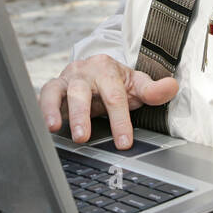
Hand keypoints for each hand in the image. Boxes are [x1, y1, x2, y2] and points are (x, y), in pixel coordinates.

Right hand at [37, 55, 178, 149]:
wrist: (96, 72)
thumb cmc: (116, 83)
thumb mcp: (137, 85)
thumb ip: (153, 90)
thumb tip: (172, 86)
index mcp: (106, 69)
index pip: (114, 96)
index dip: (119, 120)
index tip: (123, 143)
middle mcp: (83, 72)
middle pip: (81, 92)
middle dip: (81, 115)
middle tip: (82, 137)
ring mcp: (65, 79)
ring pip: (55, 91)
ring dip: (53, 110)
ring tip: (53, 128)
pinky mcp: (51, 89)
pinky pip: (42, 96)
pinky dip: (40, 109)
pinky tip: (41, 126)